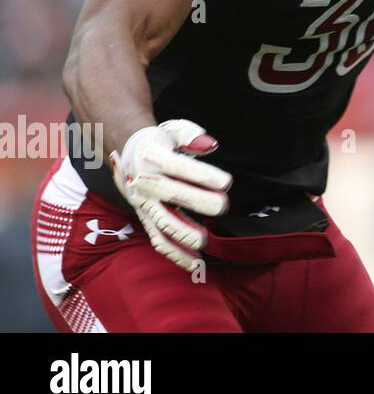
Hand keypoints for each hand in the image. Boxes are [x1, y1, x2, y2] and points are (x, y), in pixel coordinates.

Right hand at [110, 119, 231, 271]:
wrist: (127, 152)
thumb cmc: (160, 141)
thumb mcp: (173, 129)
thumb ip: (191, 134)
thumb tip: (211, 146)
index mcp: (154, 157)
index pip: (179, 167)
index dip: (203, 176)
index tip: (227, 182)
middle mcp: (146, 182)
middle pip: (171, 195)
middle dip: (199, 202)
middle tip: (222, 206)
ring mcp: (144, 203)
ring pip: (162, 223)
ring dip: (184, 235)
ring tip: (206, 242)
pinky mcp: (146, 218)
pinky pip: (158, 239)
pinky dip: (175, 254)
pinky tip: (195, 264)